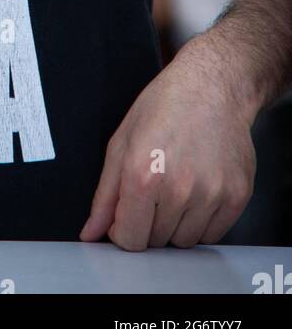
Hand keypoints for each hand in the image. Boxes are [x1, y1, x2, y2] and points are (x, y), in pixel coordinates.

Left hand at [80, 35, 255, 249]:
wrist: (213, 86)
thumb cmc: (163, 107)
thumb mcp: (121, 142)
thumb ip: (105, 195)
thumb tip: (90, 234)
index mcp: (142, 175)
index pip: (129, 240)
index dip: (122, 230)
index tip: (126, 215)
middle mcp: (179, 189)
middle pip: (156, 242)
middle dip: (148, 222)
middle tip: (154, 187)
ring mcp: (212, 194)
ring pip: (185, 242)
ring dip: (176, 223)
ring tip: (177, 184)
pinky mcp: (237, 196)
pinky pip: (213, 234)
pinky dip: (202, 221)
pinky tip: (198, 188)